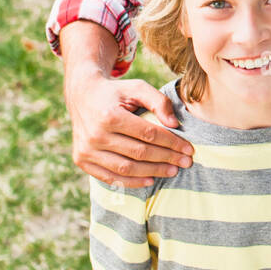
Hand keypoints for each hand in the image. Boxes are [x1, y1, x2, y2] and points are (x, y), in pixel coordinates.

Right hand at [66, 72, 193, 186]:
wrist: (82, 95)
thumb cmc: (115, 92)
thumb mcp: (137, 87)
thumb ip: (159, 101)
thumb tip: (175, 124)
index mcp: (109, 115)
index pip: (148, 134)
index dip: (172, 142)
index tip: (189, 149)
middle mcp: (95, 134)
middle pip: (139, 153)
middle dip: (167, 158)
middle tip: (186, 162)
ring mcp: (86, 150)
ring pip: (126, 168)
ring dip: (153, 172)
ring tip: (172, 171)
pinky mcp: (81, 160)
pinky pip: (110, 177)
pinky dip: (132, 182)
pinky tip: (150, 180)